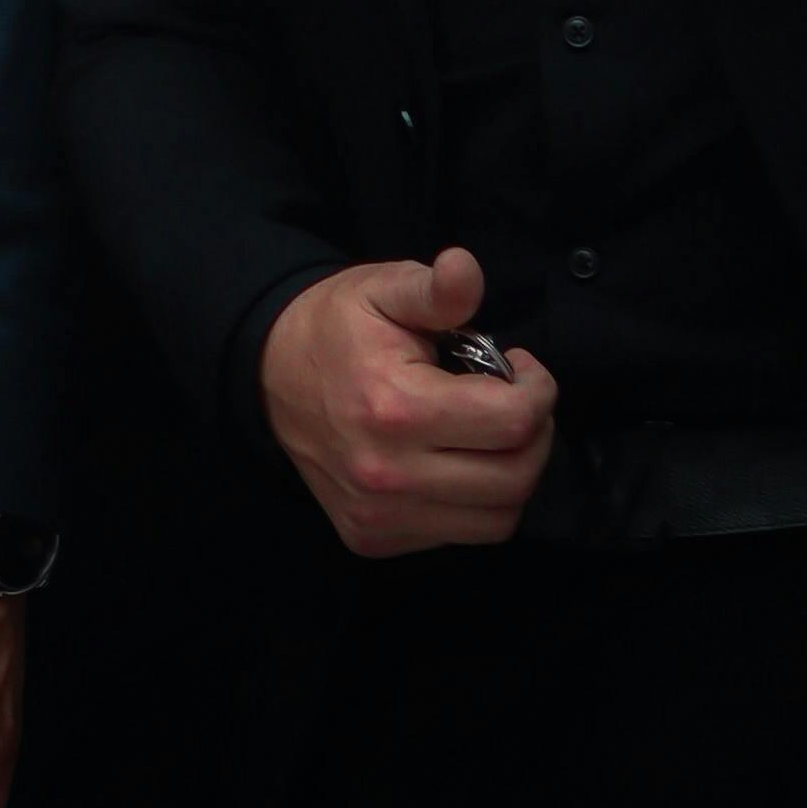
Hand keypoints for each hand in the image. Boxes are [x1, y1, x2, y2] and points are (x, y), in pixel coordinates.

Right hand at [259, 247, 555, 557]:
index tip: (523, 367)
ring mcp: (378, 515)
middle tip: (514, 401)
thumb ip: (433, 288)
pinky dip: (473, 503)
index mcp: (394, 407)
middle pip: (515, 479)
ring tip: (488, 434)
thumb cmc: (338, 327)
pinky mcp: (372, 538)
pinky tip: (452, 462)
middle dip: (534, 436)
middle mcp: (387, 474)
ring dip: (511, 475)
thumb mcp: (383, 289)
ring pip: (497, 520)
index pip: (512, 421)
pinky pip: (460, 535)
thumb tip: (464, 268)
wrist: (268, 375)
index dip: (538, 390)